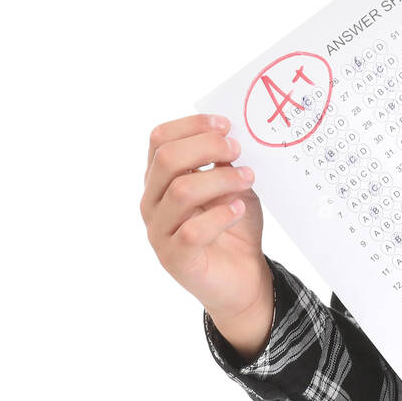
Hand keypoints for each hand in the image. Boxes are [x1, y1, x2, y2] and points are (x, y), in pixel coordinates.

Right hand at [140, 112, 270, 325]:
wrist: (244, 276)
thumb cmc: (234, 224)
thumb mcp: (234, 185)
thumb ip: (227, 162)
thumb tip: (234, 133)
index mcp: (162, 179)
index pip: (159, 139)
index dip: (192, 125)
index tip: (226, 124)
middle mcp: (153, 202)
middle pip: (166, 159)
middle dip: (206, 146)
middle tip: (238, 150)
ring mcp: (160, 232)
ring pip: (181, 191)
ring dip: (221, 179)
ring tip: (248, 179)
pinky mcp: (175, 258)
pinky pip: (193, 231)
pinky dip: (220, 216)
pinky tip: (238, 210)